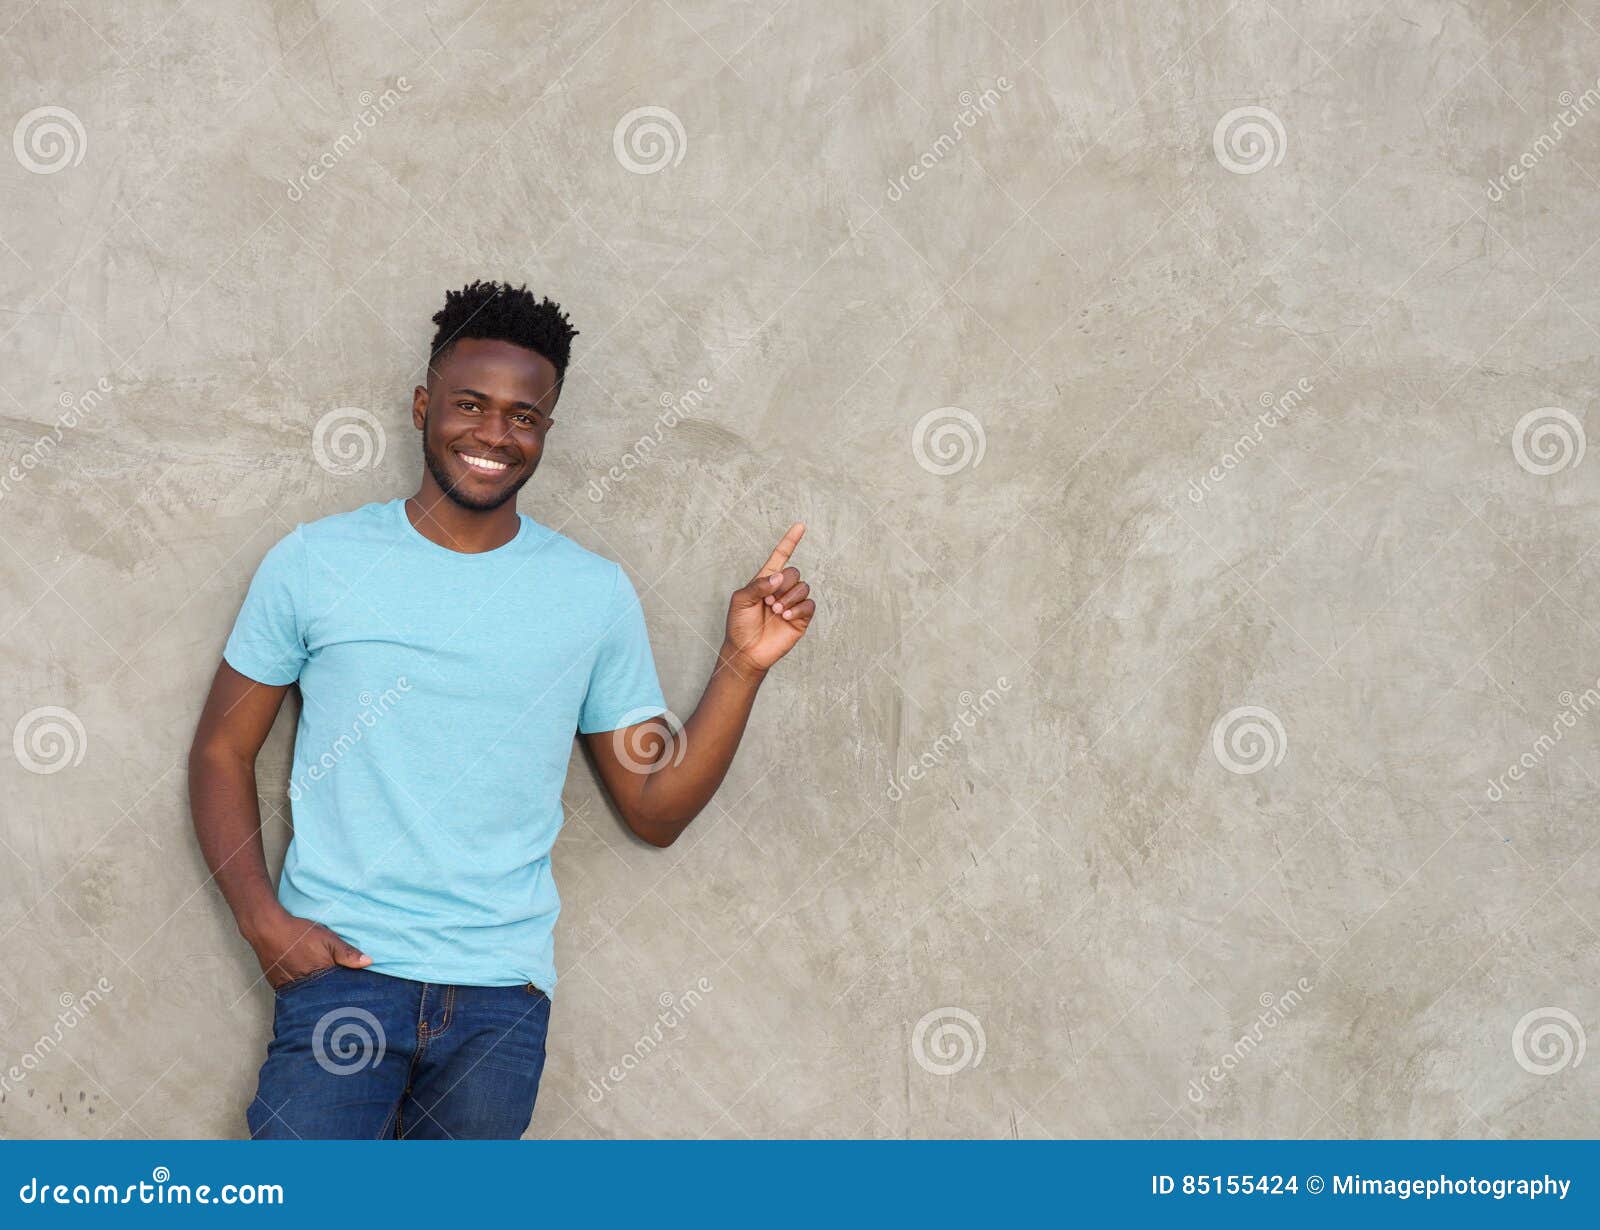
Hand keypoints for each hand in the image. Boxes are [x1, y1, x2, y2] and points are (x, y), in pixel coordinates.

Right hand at [244, 906, 371, 988]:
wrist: (268, 930)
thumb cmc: (300, 933)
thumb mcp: (328, 939)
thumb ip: (348, 953)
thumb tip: (369, 962)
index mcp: (319, 975)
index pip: (337, 991)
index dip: (345, 992)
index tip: (355, 996)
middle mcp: (304, 986)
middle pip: (322, 996)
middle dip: (332, 997)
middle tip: (342, 1000)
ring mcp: (289, 987)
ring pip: (308, 996)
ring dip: (317, 994)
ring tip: (325, 994)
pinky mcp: (279, 986)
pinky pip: (295, 993)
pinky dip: (303, 991)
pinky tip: (309, 986)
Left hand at [724, 522, 815, 674]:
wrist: (746, 651)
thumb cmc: (739, 625)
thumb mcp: (740, 600)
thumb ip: (758, 585)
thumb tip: (779, 577)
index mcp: (766, 580)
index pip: (781, 556)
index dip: (790, 541)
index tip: (800, 526)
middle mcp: (781, 589)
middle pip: (794, 572)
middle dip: (783, 584)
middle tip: (769, 601)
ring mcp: (792, 603)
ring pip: (803, 587)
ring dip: (789, 598)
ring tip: (776, 611)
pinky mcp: (801, 618)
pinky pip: (809, 605)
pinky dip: (798, 608)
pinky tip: (786, 616)